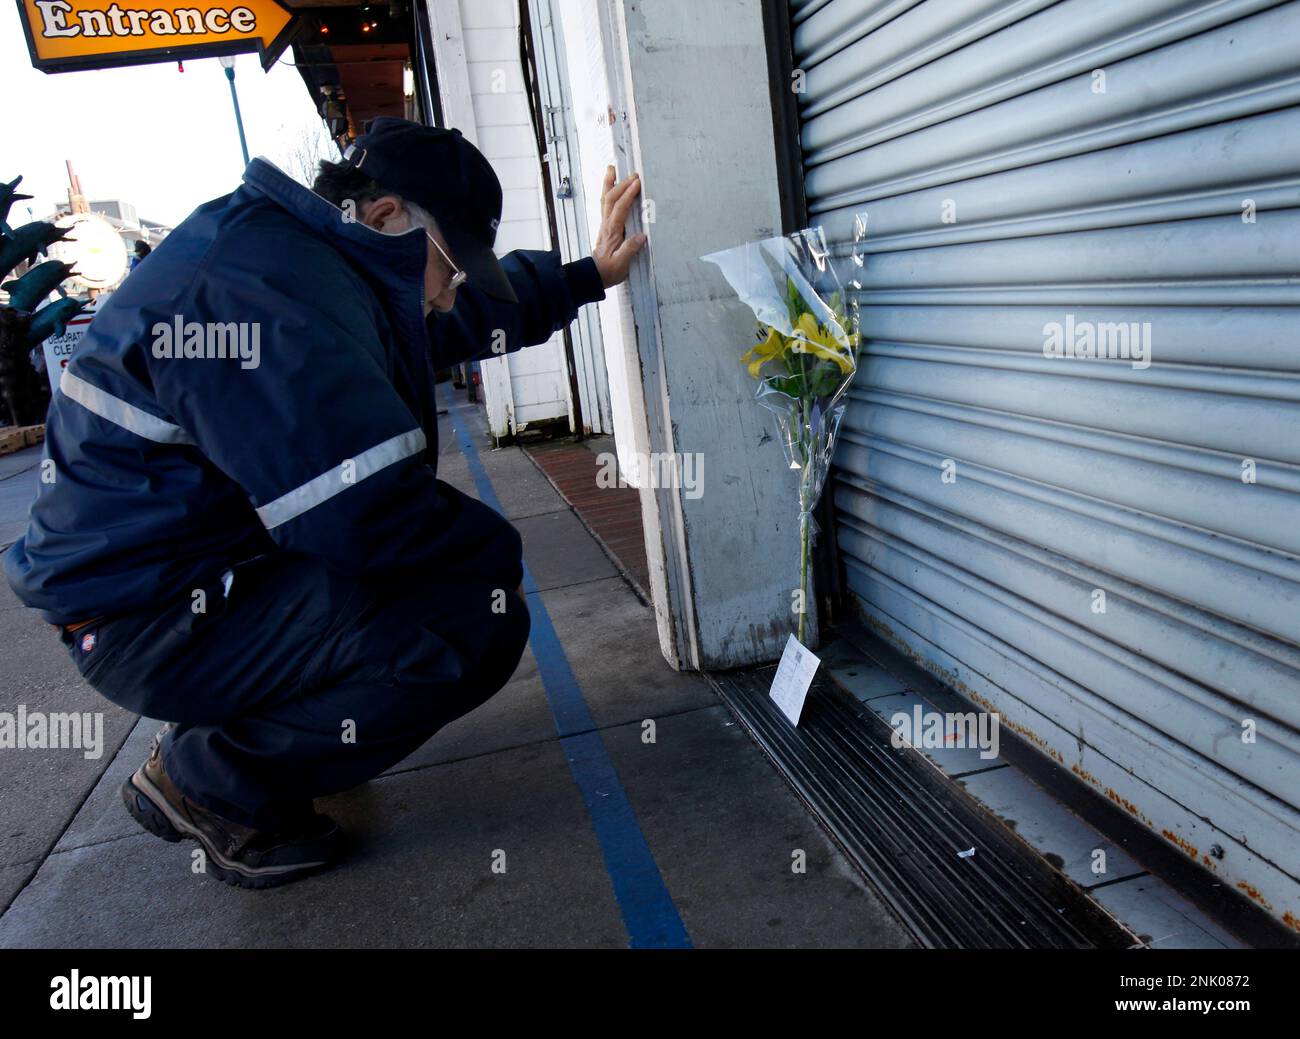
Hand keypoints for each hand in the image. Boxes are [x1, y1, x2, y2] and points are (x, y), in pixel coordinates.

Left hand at [590, 166, 647, 287]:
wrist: (595, 275)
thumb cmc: (609, 270)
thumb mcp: (621, 264)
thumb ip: (630, 249)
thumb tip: (641, 236)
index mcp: (612, 231)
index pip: (620, 208)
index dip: (628, 194)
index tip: (637, 183)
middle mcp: (607, 224)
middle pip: (612, 198)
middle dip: (622, 184)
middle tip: (634, 174)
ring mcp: (605, 223)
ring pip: (605, 198)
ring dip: (609, 183)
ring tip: (612, 169)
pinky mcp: (605, 225)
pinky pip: (605, 204)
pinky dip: (607, 192)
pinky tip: (610, 185)